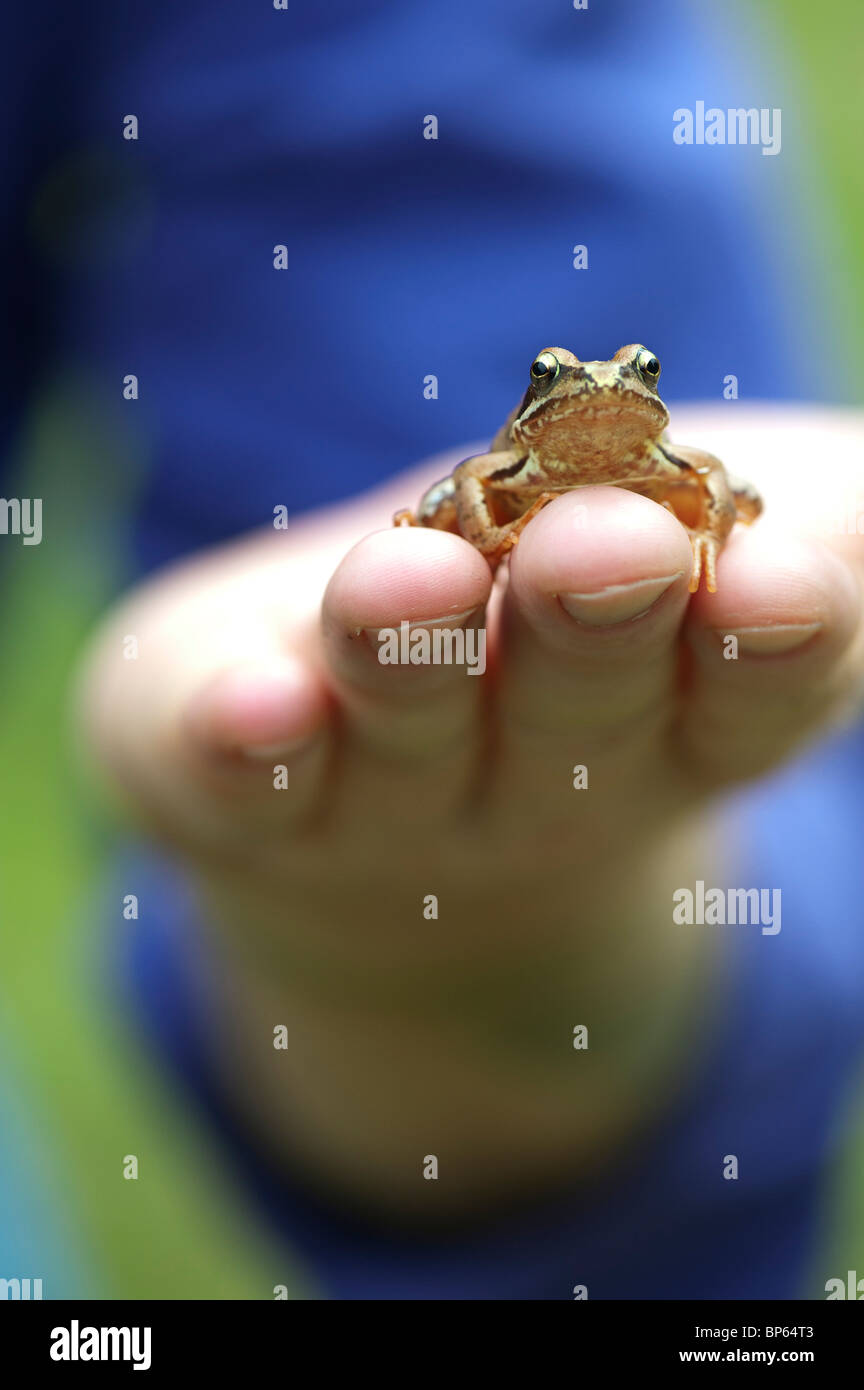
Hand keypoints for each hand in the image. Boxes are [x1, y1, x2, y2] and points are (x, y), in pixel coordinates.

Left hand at [78, 405, 862, 1216]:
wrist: (368, 743)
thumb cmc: (577, 599)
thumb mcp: (734, 532)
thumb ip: (825, 521)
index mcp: (669, 720)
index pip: (743, 699)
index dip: (766, 646)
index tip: (776, 579)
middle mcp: (536, 777)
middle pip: (575, 715)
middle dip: (591, 630)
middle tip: (605, 547)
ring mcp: (384, 796)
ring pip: (406, 736)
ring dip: (411, 659)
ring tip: (410, 578)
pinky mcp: (236, 778)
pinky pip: (239, 783)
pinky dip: (247, 746)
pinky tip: (254, 702)